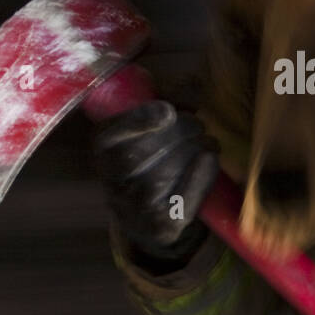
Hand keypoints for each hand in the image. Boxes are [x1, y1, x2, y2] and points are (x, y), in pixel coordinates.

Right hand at [94, 101, 219, 260]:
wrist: (149, 218)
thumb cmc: (153, 159)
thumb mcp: (150, 127)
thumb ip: (167, 99)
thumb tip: (193, 87)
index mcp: (104, 149)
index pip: (113, 134)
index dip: (139, 121)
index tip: (168, 112)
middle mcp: (112, 180)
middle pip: (146, 150)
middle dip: (182, 131)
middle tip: (199, 126)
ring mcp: (134, 207)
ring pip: (166, 172)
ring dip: (196, 150)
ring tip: (208, 142)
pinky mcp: (159, 226)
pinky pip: (183, 197)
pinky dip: (201, 175)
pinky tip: (210, 159)